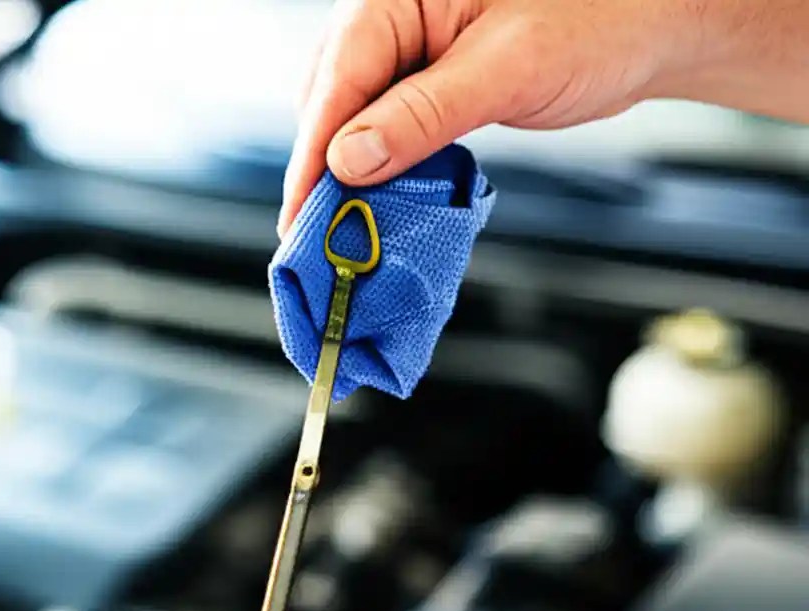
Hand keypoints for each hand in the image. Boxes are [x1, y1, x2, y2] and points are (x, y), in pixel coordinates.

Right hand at [278, 0, 808, 235]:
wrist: (663, 20)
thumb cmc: (604, 18)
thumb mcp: (508, 68)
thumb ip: (422, 114)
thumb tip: (348, 160)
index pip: (337, 78)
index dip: (313, 151)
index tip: (299, 213)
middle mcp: (396, 14)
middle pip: (332, 98)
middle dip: (322, 168)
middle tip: (317, 236)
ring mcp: (413, 47)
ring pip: (356, 114)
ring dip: (351, 170)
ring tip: (343, 227)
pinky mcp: (434, 77)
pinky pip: (390, 122)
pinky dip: (384, 163)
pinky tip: (382, 197)